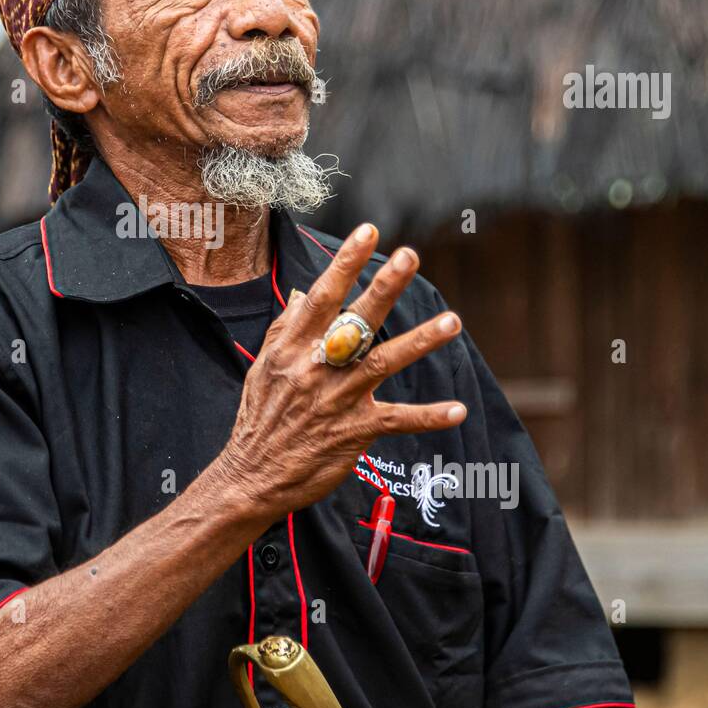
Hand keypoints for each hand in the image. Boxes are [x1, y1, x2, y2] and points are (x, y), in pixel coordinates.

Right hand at [217, 223, 465, 522]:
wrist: (251, 476)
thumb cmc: (258, 418)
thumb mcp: (263, 368)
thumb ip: (285, 329)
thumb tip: (303, 293)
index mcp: (291, 349)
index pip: (321, 297)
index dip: (344, 263)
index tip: (368, 232)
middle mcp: (314, 369)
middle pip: (355, 321)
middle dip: (384, 287)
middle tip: (410, 257)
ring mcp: (335, 401)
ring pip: (383, 363)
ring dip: (419, 341)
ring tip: (451, 321)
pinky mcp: (353, 433)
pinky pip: (397, 421)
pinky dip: (428, 417)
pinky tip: (456, 410)